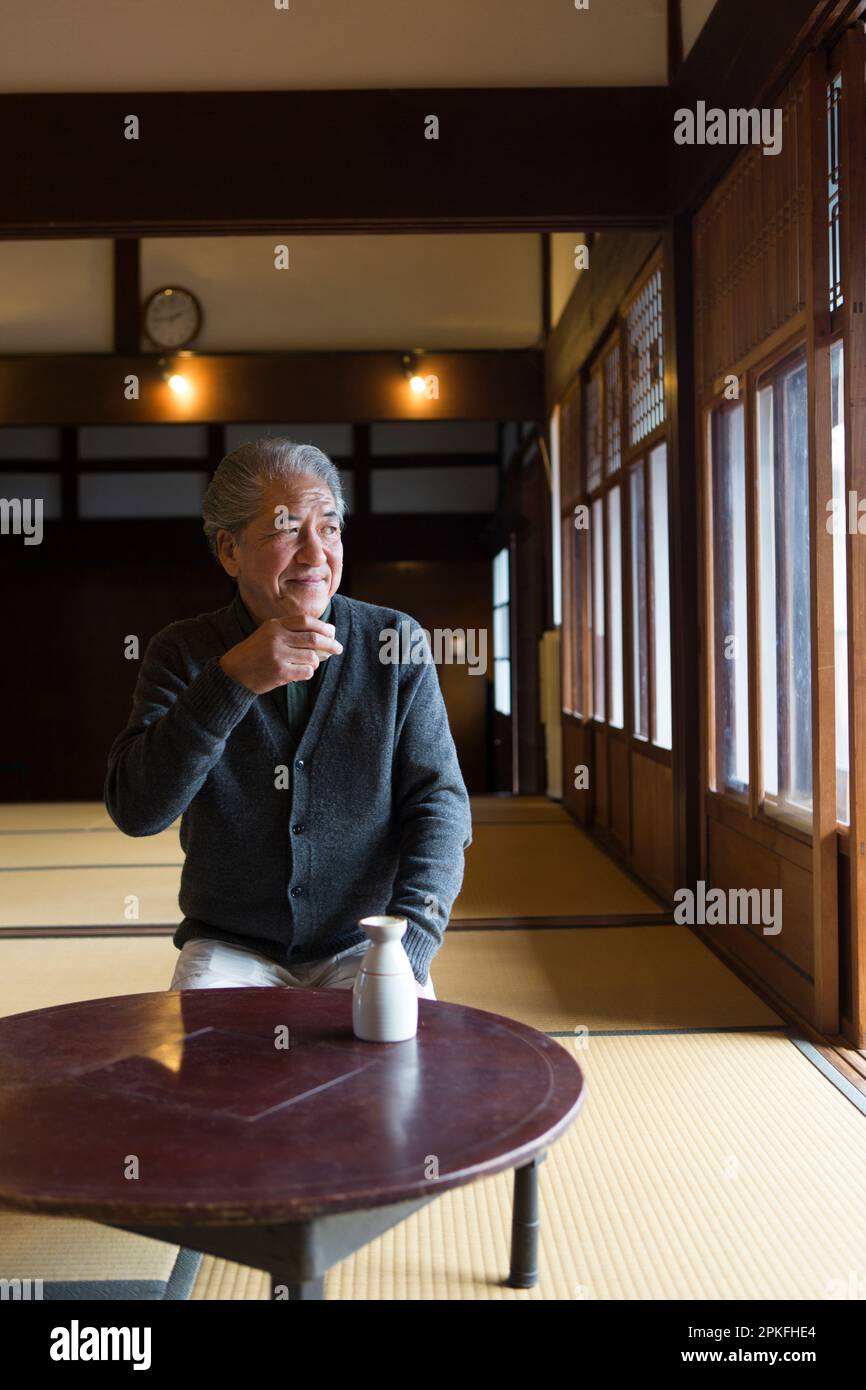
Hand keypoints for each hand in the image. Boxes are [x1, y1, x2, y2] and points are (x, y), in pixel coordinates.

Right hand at [218, 615, 342, 693]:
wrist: (233, 672)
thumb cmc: (255, 653)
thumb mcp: (268, 634)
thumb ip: (291, 631)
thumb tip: (327, 632)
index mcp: (274, 625)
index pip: (305, 621)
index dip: (322, 626)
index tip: (332, 632)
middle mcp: (276, 637)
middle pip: (313, 638)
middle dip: (330, 644)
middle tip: (338, 648)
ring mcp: (278, 655)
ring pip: (311, 657)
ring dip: (316, 662)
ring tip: (310, 664)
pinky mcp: (280, 672)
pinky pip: (306, 671)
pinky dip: (308, 672)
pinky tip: (302, 672)